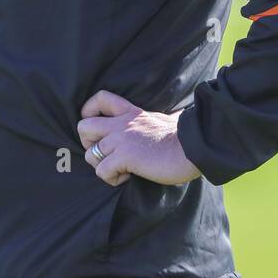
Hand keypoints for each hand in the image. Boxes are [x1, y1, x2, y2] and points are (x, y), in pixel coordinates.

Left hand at [77, 90, 201, 186]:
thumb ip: (154, 119)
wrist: (194, 147)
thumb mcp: (164, 119)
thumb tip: (177, 115)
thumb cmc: (184, 137)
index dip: (89, 110)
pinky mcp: (124, 157)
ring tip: (121, 169)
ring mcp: (121, 140)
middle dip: (89, 144)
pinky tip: (128, 177)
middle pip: (83, 126)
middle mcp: (121, 124)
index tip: (97, 125)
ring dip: (102, 166)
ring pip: (89, 154)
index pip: (100, 98)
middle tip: (106, 154)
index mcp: (130, 112)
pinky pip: (102, 171)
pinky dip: (112, 179)